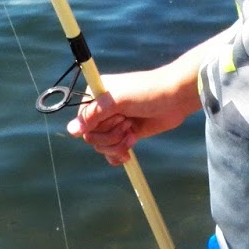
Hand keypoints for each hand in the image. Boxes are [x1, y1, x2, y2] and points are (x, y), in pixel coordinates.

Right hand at [66, 64, 201, 165]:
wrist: (176, 98)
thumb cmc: (147, 92)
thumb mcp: (118, 100)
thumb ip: (94, 114)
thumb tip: (71, 130)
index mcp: (96, 95)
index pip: (83, 122)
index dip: (98, 126)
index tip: (117, 117)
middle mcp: (103, 109)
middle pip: (92, 136)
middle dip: (110, 136)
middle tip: (127, 124)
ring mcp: (115, 123)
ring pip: (102, 146)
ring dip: (117, 144)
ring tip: (132, 133)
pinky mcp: (127, 134)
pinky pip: (112, 152)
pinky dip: (118, 155)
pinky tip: (128, 154)